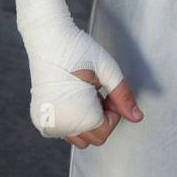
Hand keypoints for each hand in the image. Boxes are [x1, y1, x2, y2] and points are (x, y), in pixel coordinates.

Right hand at [14, 0, 144, 140]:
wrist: (48, 38)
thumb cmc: (79, 51)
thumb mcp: (108, 71)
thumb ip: (123, 97)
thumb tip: (137, 117)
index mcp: (78, 117)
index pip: (105, 130)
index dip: (113, 111)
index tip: (108, 91)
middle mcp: (59, 125)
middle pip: (92, 138)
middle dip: (101, 118)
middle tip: (99, 92)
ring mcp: (47, 123)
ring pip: (77, 136)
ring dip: (86, 121)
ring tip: (85, 94)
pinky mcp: (39, 117)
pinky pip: (62, 129)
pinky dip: (71, 119)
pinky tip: (73, 96)